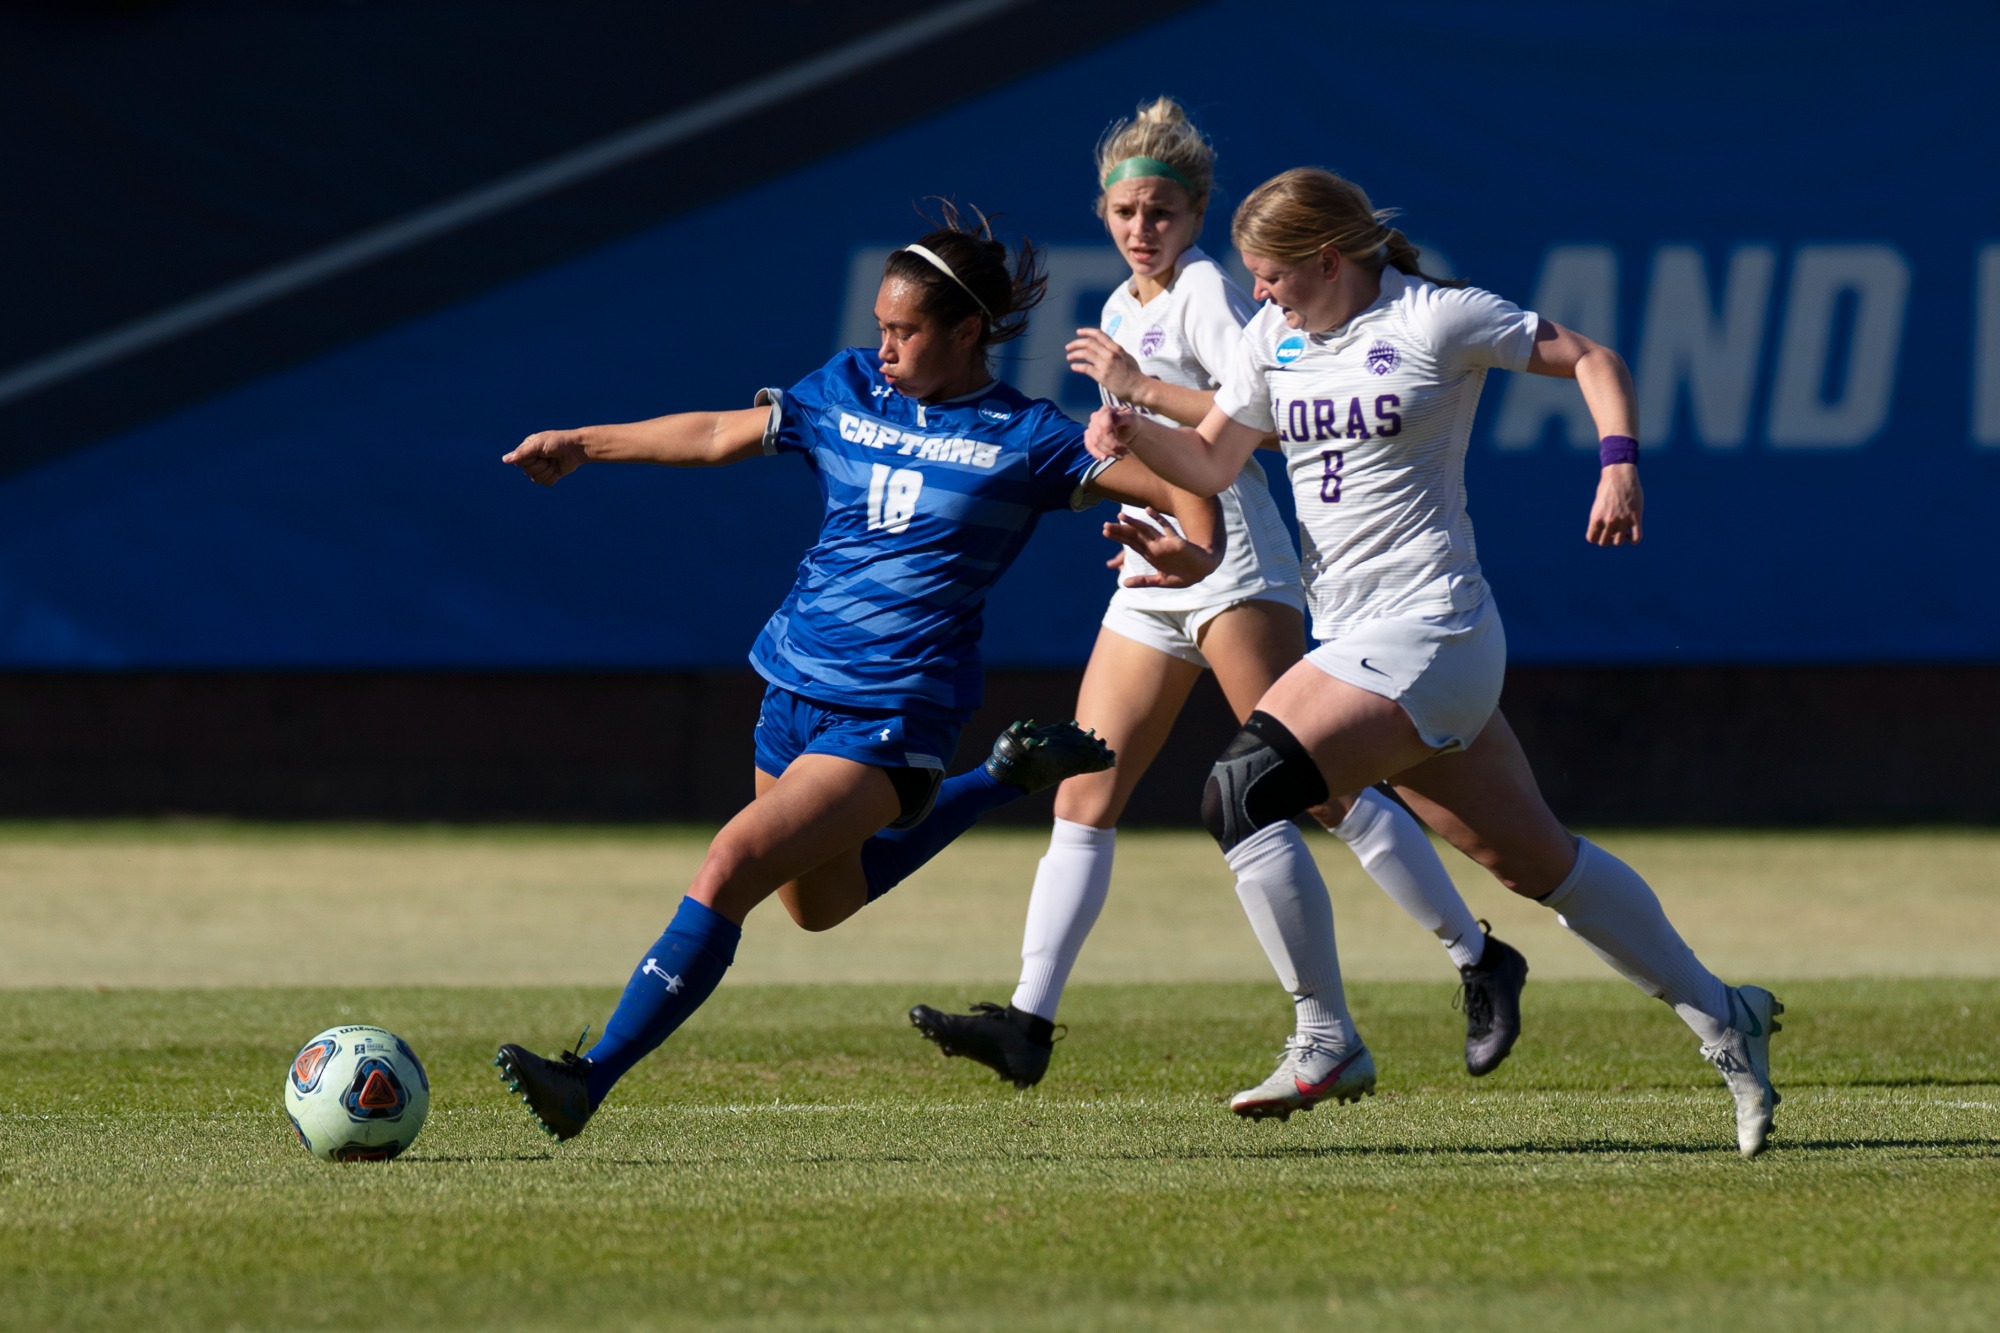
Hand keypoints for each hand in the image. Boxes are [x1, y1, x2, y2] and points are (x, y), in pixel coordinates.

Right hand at [504, 430, 588, 485]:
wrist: (577, 449)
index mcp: (527, 449)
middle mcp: (533, 459)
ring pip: (536, 479)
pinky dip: (553, 477)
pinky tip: (558, 469)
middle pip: (528, 472)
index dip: (530, 460)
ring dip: (548, 471)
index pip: (520, 463)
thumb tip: (505, 460)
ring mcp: (541, 468)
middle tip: (549, 457)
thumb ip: (522, 453)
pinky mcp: (550, 475)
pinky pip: (546, 483)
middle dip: (540, 465)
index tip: (539, 453)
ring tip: (554, 462)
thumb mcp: (539, 444)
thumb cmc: (558, 442)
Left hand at [1066, 327, 1147, 402]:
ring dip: (1074, 354)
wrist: (1139, 387)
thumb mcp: (1127, 357)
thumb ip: (1116, 352)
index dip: (1087, 332)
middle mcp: (1110, 354)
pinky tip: (1073, 367)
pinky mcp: (1102, 376)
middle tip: (1068, 347)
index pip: (1099, 334)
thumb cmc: (1134, 374)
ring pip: (1085, 354)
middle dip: (1076, 343)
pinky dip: (1078, 366)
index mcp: (1116, 348)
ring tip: (1069, 357)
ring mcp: (1106, 364)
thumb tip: (1108, 348)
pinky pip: (1086, 368)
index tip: (1078, 332)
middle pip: (1089, 343)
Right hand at [1085, 404, 1138, 460]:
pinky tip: (1105, 458)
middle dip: (1112, 449)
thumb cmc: (1131, 422)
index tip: (1126, 448)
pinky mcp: (1089, 435)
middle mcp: (1096, 417)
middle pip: (1099, 437)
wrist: (1128, 427)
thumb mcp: (1132, 418)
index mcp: (1106, 410)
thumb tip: (1115, 419)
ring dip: (1107, 453)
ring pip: (1094, 443)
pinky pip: (1089, 446)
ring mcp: (1091, 426)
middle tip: (1125, 454)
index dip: (1113, 441)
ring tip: (1120, 456)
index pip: (1104, 428)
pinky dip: (1096, 454)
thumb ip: (1124, 417)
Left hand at [1103, 507, 1217, 587]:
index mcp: (1151, 555)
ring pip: (1146, 530)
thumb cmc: (1183, 575)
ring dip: (1133, 523)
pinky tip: (1148, 510)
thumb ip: (1143, 581)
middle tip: (1105, 525)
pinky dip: (1158, 519)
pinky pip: (1166, 528)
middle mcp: (1155, 547)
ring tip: (1120, 516)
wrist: (1203, 570)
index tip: (1105, 531)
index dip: (1118, 537)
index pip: (1131, 543)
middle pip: (1134, 536)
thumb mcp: (1161, 581)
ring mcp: (1165, 543)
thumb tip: (1124, 584)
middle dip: (1120, 531)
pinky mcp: (1176, 542)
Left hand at [1586, 463, 1642, 544]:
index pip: (1592, 539)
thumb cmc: (1608, 488)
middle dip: (1608, 539)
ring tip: (1623, 531)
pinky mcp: (1636, 517)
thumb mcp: (1598, 505)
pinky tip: (1633, 535)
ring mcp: (1623, 520)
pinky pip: (1637, 537)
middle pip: (1605, 543)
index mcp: (1596, 518)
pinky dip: (1634, 541)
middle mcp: (1608, 521)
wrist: (1620, 474)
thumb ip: (1599, 520)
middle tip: (1612, 530)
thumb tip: (1604, 533)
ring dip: (1621, 539)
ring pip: (1619, 542)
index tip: (1602, 532)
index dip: (1596, 538)